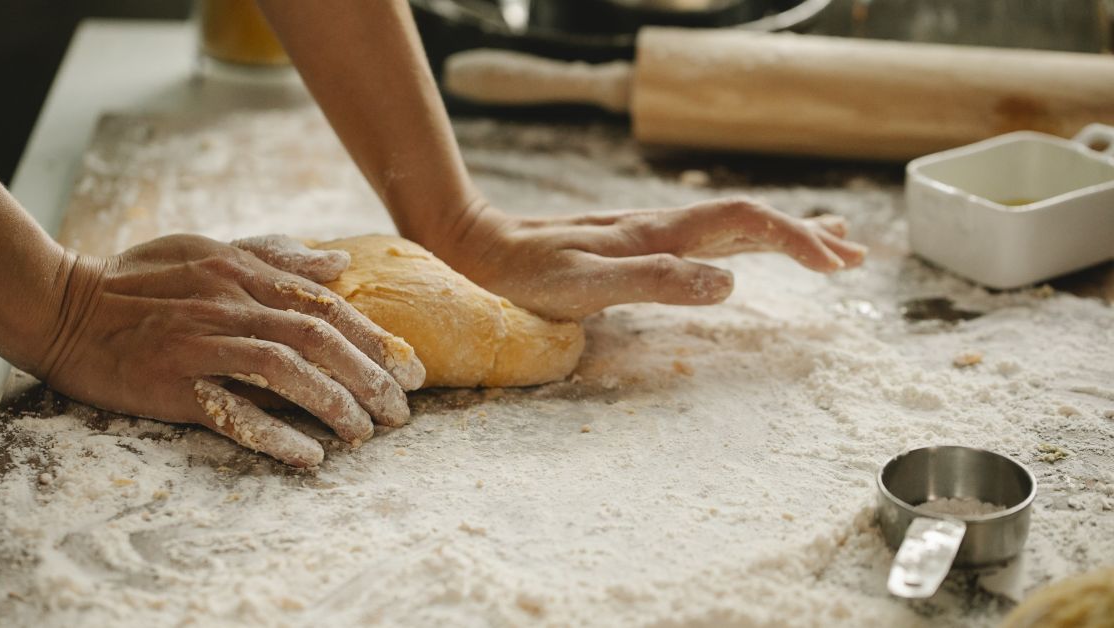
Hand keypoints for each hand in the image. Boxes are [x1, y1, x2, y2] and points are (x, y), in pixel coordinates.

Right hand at [32, 234, 425, 467]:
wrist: (59, 304)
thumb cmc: (137, 279)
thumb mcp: (207, 249)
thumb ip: (274, 256)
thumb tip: (336, 264)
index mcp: (242, 274)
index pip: (326, 306)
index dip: (376, 339)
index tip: (412, 369)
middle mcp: (229, 305)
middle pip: (318, 339)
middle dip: (371, 377)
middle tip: (402, 412)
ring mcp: (200, 344)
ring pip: (286, 371)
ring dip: (335, 404)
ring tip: (366, 434)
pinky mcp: (172, 383)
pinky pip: (232, 411)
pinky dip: (275, 433)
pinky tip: (309, 455)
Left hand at [425, 198, 867, 320]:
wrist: (481, 247)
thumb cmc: (526, 275)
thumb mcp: (587, 287)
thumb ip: (656, 282)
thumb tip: (731, 282)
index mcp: (660, 233)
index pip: (747, 223)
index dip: (797, 239)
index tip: (838, 267)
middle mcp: (662, 226)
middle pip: (751, 219)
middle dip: (806, 236)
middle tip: (856, 256)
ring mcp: (651, 233)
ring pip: (732, 225)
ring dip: (784, 235)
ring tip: (829, 247)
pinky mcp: (636, 245)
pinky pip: (706, 238)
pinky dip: (745, 241)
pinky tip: (745, 251)